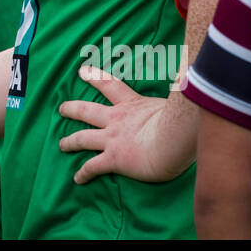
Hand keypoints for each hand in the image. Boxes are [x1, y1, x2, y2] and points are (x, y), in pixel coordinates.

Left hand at [56, 65, 193, 184]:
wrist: (172, 141)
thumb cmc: (177, 121)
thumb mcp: (173, 98)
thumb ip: (175, 87)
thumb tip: (189, 75)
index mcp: (131, 105)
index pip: (109, 84)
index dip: (95, 76)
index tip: (82, 70)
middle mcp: (116, 120)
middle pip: (87, 110)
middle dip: (72, 108)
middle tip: (61, 108)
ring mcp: (112, 139)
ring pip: (83, 138)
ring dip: (70, 141)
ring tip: (62, 144)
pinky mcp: (113, 159)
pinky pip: (93, 167)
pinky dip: (83, 173)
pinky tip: (77, 179)